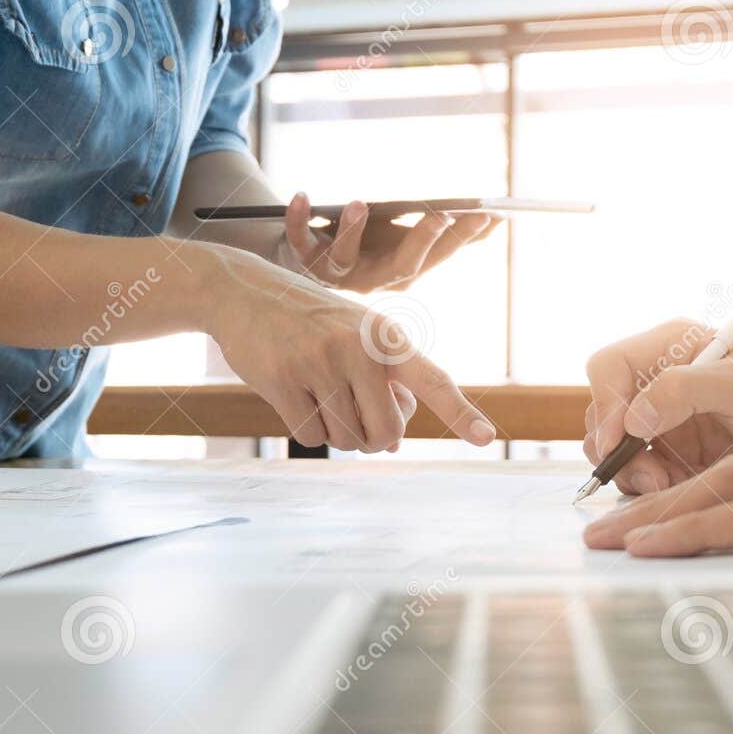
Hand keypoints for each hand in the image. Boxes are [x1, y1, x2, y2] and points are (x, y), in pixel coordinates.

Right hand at [201, 244, 495, 452]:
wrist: (246, 291)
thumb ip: (384, 384)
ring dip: (336, 433)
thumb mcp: (356, 338)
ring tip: (321, 396)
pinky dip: (307, 429)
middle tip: (357, 423)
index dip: (460, 412)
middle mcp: (358, 347)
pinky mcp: (283, 380)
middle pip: (384, 432)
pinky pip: (310, 437)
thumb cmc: (311, 321)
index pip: (433, 379)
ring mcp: (319, 363)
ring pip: (345, 439)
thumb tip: (394, 441)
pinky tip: (295, 398)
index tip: (486, 438)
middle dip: (372, 438)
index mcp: (387, 336)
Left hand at [280, 193, 496, 293]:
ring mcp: (336, 273)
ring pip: (344, 260)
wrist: (307, 260)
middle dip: (422, 241)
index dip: (463, 238)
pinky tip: (301, 196)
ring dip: (353, 231)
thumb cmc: (366, 245)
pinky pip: (298, 241)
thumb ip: (444, 234)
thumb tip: (496, 221)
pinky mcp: (303, 260)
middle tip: (442, 214)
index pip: (439, 257)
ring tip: (360, 202)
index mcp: (402, 271)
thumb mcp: (405, 239)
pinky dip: (297, 220)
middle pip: (401, 266)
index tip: (487, 214)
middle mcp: (372, 278)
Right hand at [583, 319, 732, 495]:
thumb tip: (632, 420)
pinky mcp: (669, 457)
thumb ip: (687, 391)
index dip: (606, 402)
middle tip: (649, 474)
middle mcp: (657, 383)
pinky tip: (677, 490)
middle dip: (615, 447)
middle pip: (603, 412)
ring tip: (665, 485)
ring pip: (611, 449)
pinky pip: (635, 475)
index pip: (609, 367)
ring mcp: (660, 423)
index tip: (619, 439)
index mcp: (671, 349)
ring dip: (629, 472)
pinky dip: (646, 489)